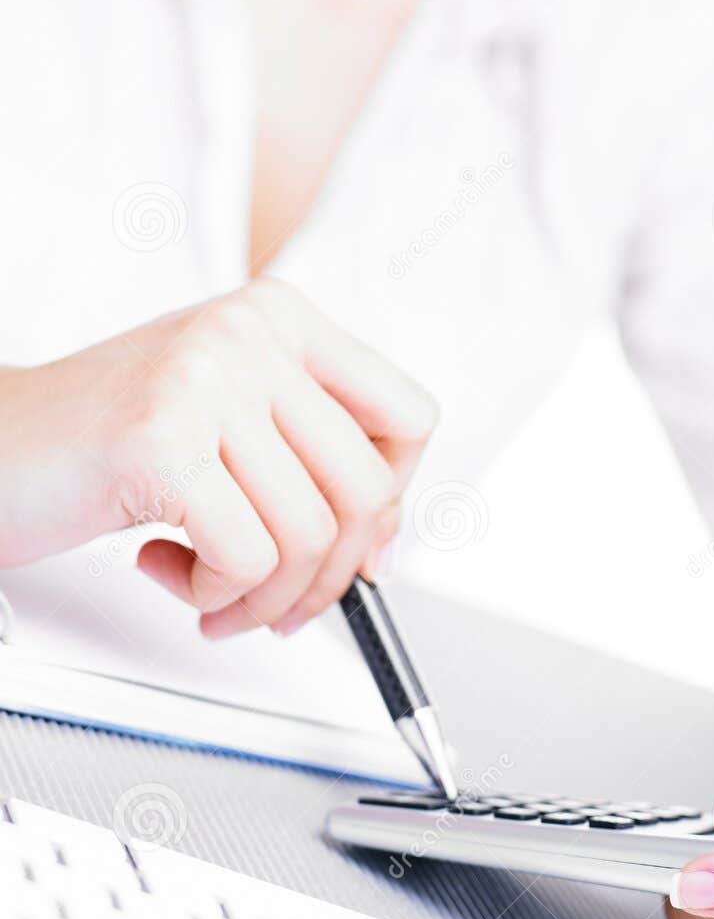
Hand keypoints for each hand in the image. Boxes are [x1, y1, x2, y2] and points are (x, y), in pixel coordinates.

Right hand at [0, 278, 436, 636]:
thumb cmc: (100, 441)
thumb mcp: (225, 419)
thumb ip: (307, 456)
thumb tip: (386, 539)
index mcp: (280, 318)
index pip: (409, 417)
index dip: (393, 499)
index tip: (357, 542)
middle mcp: (249, 335)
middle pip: (367, 489)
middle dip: (329, 576)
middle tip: (279, 600)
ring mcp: (205, 382)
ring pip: (309, 537)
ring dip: (262, 598)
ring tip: (210, 590)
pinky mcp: (161, 443)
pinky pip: (247, 558)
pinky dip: (214, 595)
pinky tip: (165, 567)